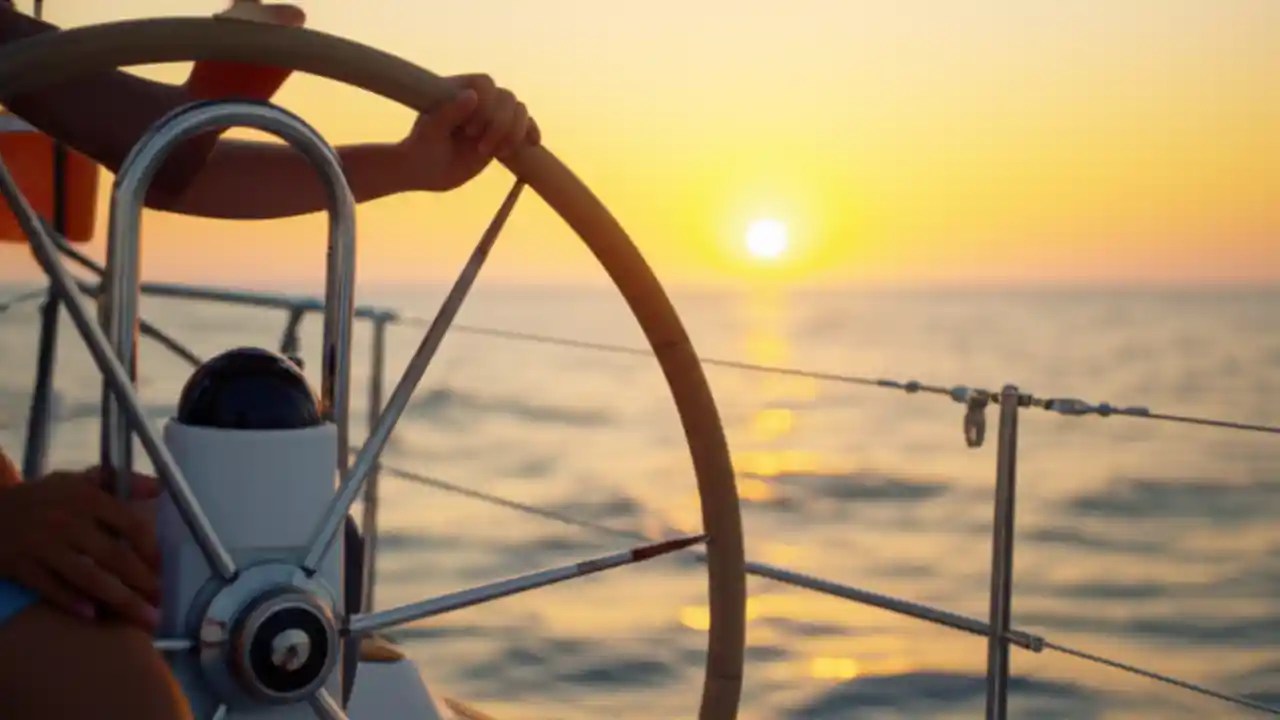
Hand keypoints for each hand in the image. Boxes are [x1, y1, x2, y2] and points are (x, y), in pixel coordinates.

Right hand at [0, 467, 161, 630]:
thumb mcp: (77, 481)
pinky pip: (51, 588)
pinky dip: (72, 601)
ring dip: (120, 600)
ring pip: (88, 577)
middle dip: (143, 583)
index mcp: (87, 498)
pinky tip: (93, 616)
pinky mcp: (20, 565)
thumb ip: (120, 481)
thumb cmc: (41, 498)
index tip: (162, 570)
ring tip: (144, 618)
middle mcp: (68, 521)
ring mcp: (43, 544)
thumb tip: (160, 487)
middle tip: (161, 604)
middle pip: (115, 556)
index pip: (131, 526)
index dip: (151, 551)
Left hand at [398, 74, 541, 191]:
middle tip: (481, 148)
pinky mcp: (502, 134)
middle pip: (506, 98)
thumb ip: (448, 113)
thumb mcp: (430, 133)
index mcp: (458, 90)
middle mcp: (478, 100)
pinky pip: (525, 126)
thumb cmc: (421, 149)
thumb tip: (472, 95)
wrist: (425, 172)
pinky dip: (531, 132)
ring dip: (514, 132)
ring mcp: (492, 116)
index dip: (485, 105)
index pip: (485, 84)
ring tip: (498, 152)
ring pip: (519, 110)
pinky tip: (532, 144)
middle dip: (500, 124)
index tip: (470, 130)